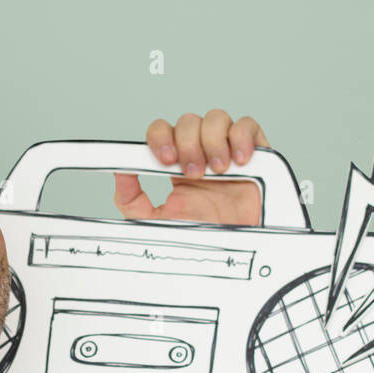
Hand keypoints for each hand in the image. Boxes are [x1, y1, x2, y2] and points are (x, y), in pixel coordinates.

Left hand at [113, 111, 268, 225]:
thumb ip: (131, 199)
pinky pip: (246, 125)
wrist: (235, 252)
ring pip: (214, 118)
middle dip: (187, 145)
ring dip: (212, 142)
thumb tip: (119, 171)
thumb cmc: (201, 238)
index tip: (164, 160)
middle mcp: (201, 152)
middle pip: (187, 121)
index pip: (162, 132)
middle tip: (194, 174)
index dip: (160, 137)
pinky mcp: (254, 151)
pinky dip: (240, 138)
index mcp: (177, 166)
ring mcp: (227, 149)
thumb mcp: (155, 222)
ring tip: (217, 172)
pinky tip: (238, 161)